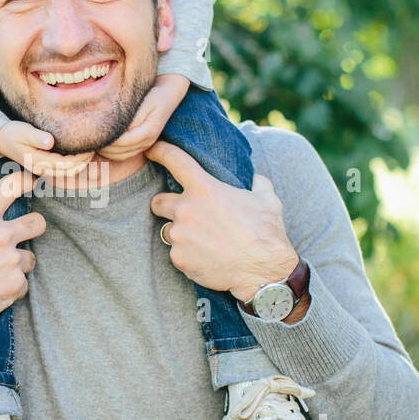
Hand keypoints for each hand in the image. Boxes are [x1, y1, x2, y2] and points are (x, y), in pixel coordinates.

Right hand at [0, 120, 93, 178]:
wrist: (0, 139)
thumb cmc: (11, 132)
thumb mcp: (22, 131)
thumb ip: (36, 137)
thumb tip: (50, 141)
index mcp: (38, 162)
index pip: (65, 164)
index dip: (80, 157)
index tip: (91, 147)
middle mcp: (41, 169)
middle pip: (69, 171)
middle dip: (84, 162)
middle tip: (95, 149)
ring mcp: (42, 169)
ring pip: (67, 173)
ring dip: (81, 165)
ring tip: (91, 151)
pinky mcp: (44, 166)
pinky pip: (63, 169)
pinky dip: (75, 164)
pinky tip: (82, 154)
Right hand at [0, 169, 47, 366]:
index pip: (10, 187)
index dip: (25, 180)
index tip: (32, 181)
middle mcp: (0, 236)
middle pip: (37, 222)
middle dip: (34, 226)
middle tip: (27, 232)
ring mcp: (11, 261)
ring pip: (30, 258)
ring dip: (18, 264)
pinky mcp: (15, 285)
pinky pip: (22, 284)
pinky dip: (12, 288)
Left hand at [97, 74, 188, 160]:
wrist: (169, 93)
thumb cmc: (154, 93)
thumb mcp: (143, 101)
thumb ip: (129, 116)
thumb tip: (113, 127)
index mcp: (148, 130)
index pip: (120, 142)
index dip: (104, 139)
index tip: (90, 131)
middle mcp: (147, 141)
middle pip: (118, 152)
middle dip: (101, 147)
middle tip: (87, 137)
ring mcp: (145, 145)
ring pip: (119, 156)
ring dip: (104, 151)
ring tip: (92, 140)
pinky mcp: (142, 144)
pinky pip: (123, 155)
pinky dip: (110, 152)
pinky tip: (102, 142)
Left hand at [146, 140, 298, 301]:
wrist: (264, 270)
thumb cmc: (266, 232)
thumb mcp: (267, 199)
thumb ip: (258, 184)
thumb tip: (257, 179)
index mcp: (204, 188)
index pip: (174, 160)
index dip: (159, 151)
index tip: (151, 149)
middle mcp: (186, 209)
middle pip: (157, 202)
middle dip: (165, 206)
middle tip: (182, 213)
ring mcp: (180, 235)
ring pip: (169, 231)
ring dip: (181, 234)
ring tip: (203, 242)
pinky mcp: (179, 258)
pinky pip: (177, 254)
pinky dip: (188, 255)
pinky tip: (207, 258)